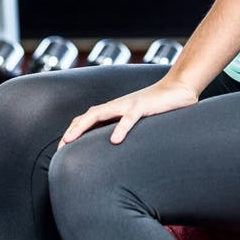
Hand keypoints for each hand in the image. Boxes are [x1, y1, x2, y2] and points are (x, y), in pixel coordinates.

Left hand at [58, 76, 197, 147]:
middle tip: (59, 149)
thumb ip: (128, 129)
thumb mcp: (140, 120)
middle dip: (71, 130)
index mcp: (116, 109)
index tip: (62, 150)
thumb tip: (117, 149)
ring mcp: (129, 104)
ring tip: (70, 140)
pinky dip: (121, 128)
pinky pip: (130, 117)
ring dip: (83, 126)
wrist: (179, 88)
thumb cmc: (160, 107)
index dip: (73, 131)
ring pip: (100, 112)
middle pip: (88, 115)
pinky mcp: (144, 106)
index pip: (88, 118)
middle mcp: (118, 105)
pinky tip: (115, 140)